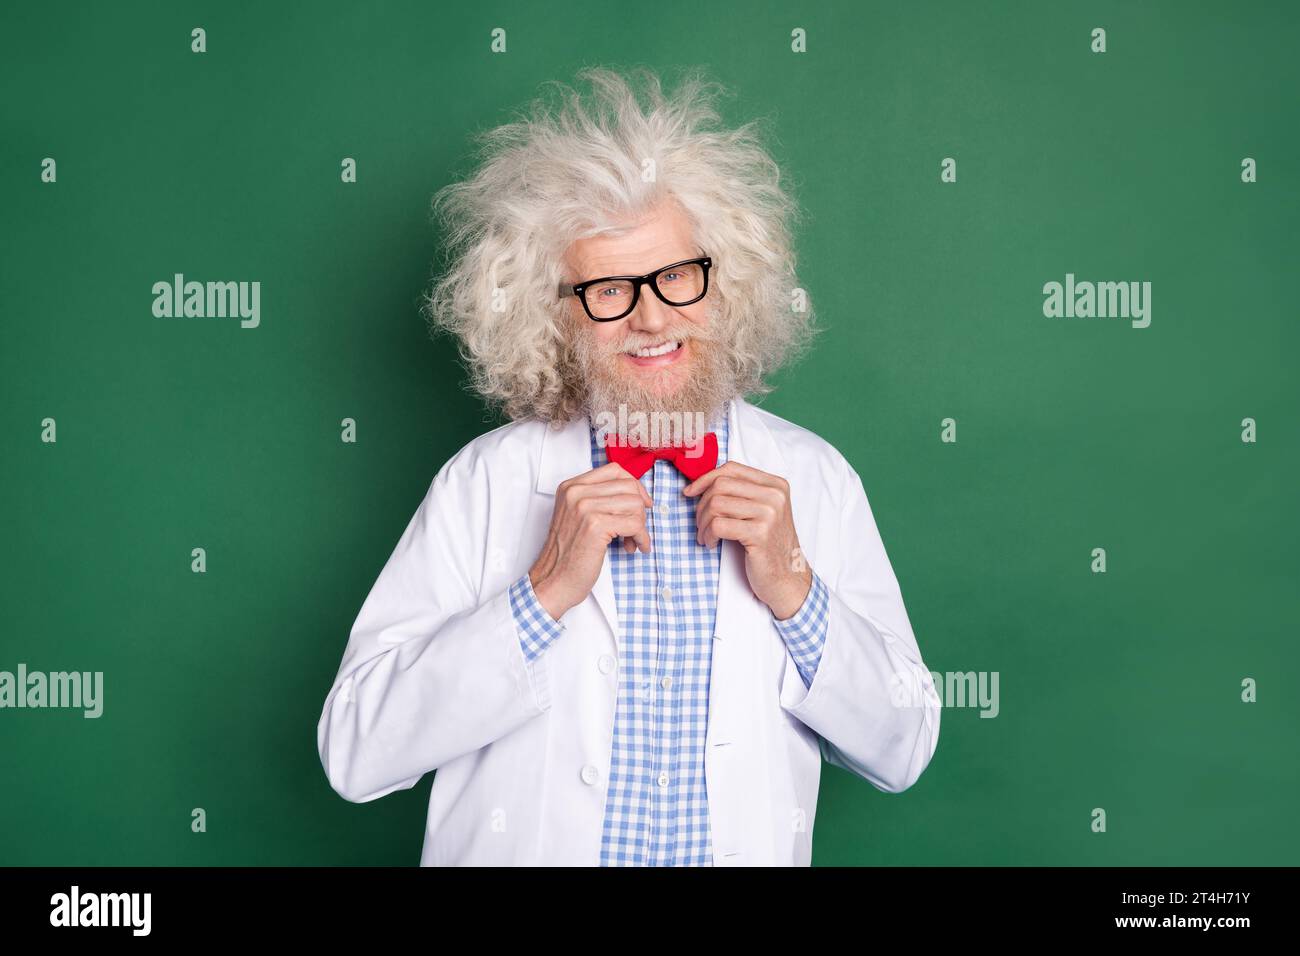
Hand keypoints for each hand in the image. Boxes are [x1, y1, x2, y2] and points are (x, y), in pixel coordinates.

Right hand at [529, 461, 652, 619]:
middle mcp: (576, 492)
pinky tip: (636, 547)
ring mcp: (585, 507)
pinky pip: (635, 524)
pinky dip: (642, 537)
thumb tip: (636, 494)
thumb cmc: (568, 553)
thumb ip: (599, 500)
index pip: (615, 470)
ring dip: (641, 525)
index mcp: (571, 487)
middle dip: (640, 509)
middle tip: (636, 528)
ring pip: (635, 504)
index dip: (635, 486)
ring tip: (632, 541)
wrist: (553, 580)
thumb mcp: (577, 516)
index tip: (642, 502)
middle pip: (629, 486)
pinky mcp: (596, 525)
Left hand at [684, 461, 811, 619]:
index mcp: (775, 485)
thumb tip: (702, 483)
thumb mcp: (761, 512)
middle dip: (701, 505)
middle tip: (700, 523)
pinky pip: (718, 525)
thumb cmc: (769, 546)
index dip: (705, 479)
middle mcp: (774, 495)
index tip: (690, 492)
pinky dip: (708, 535)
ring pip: (716, 504)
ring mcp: (769, 513)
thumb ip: (742, 494)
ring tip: (705, 536)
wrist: (787, 578)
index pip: (731, 468)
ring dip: (702, 523)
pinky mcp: (760, 533)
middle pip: (720, 485)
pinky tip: (711, 544)